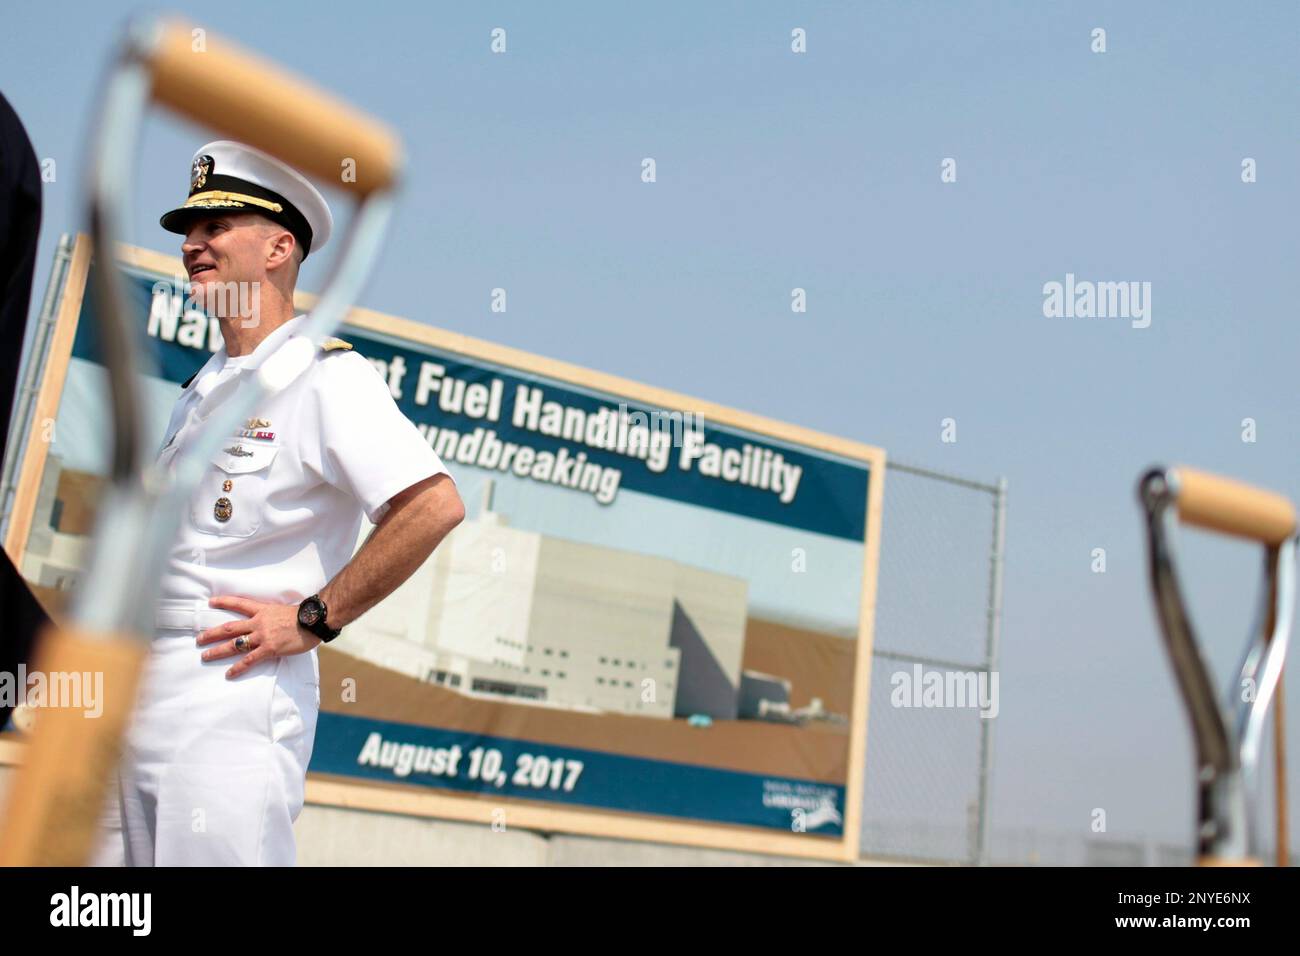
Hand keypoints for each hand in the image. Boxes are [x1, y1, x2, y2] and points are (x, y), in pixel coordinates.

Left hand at [196, 595, 320, 678]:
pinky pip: (250, 660)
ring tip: (205, 656)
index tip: (211, 602)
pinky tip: (229, 674)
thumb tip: (269, 623)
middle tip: (199, 639)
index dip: (224, 602)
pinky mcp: (269, 649)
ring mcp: (263, 636)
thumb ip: (272, 617)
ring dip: (218, 650)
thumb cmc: (303, 616)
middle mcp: (258, 622)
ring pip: (235, 644)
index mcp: (262, 610)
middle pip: (229, 628)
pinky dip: (238, 667)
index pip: (239, 604)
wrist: (314, 620)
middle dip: (212, 633)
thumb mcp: (283, 610)